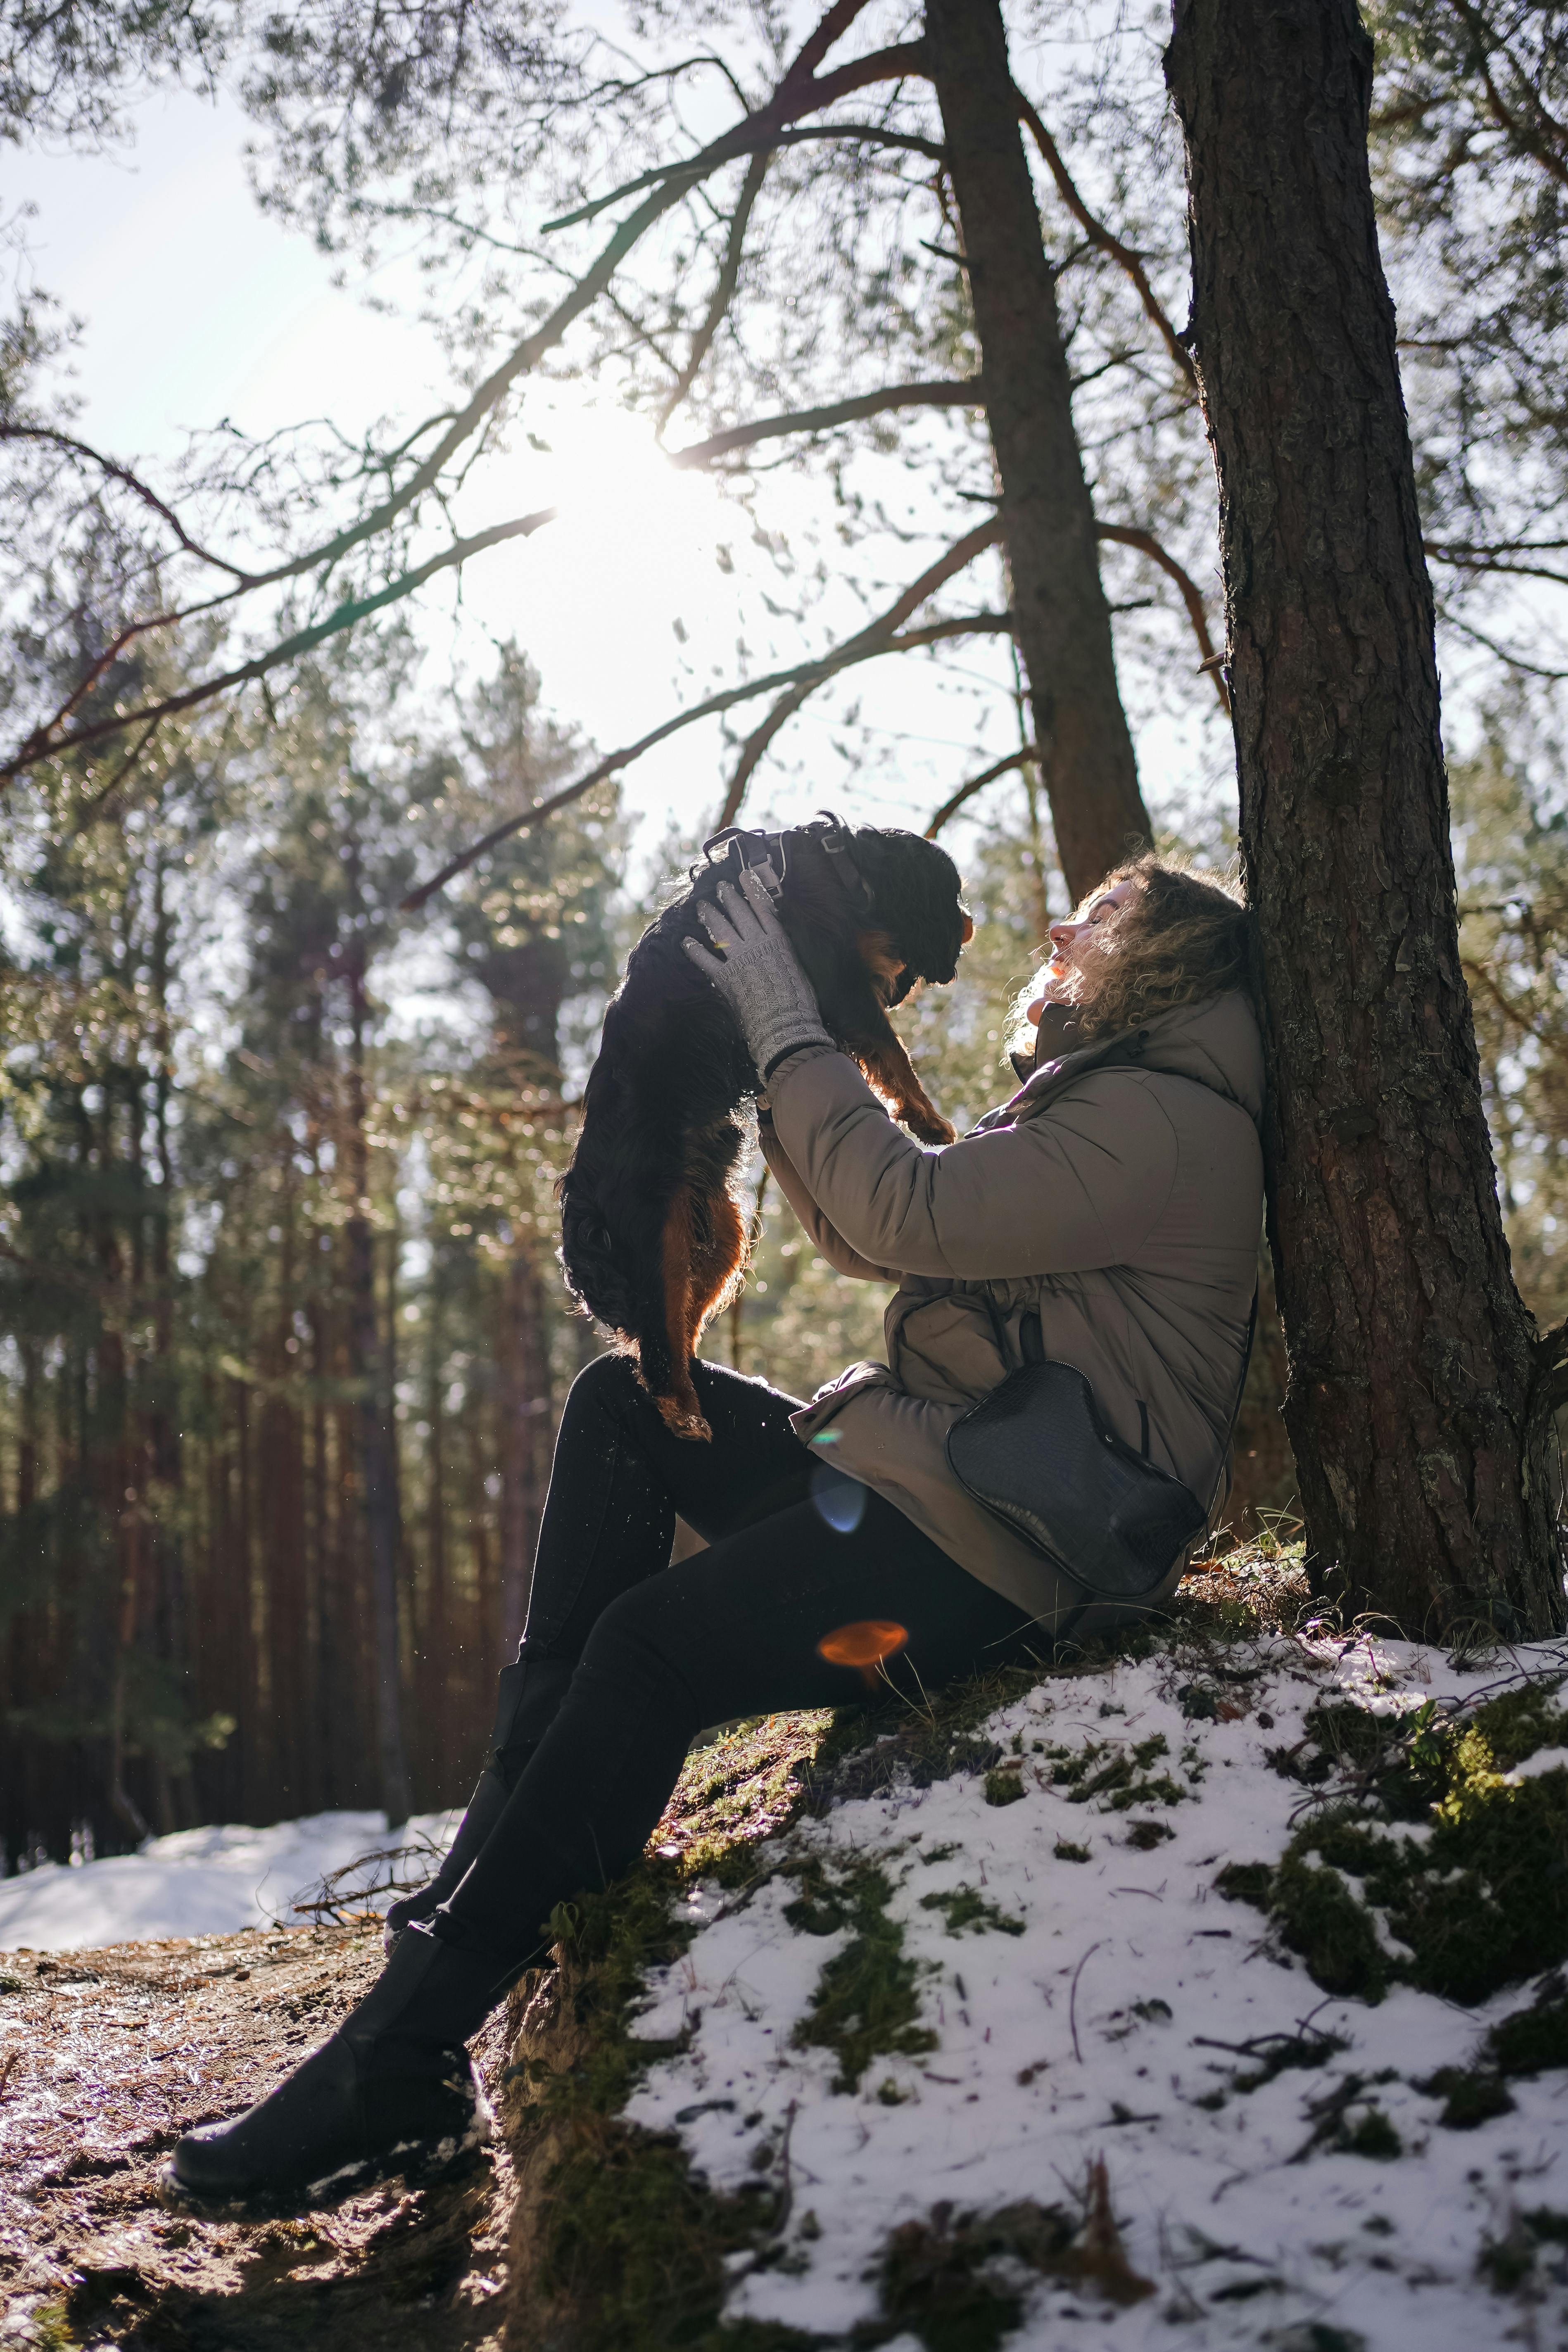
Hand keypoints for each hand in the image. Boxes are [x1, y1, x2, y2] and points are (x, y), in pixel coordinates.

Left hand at [682, 866, 831, 1078]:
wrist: (786, 1025)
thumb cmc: (798, 1002)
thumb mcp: (797, 968)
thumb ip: (784, 953)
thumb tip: (777, 945)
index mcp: (778, 941)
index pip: (763, 908)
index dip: (752, 890)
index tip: (744, 876)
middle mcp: (757, 944)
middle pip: (740, 914)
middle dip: (729, 898)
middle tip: (721, 888)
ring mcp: (739, 959)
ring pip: (721, 930)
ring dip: (710, 916)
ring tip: (703, 907)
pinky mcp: (725, 977)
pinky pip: (706, 960)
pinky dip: (695, 950)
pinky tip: (687, 942)